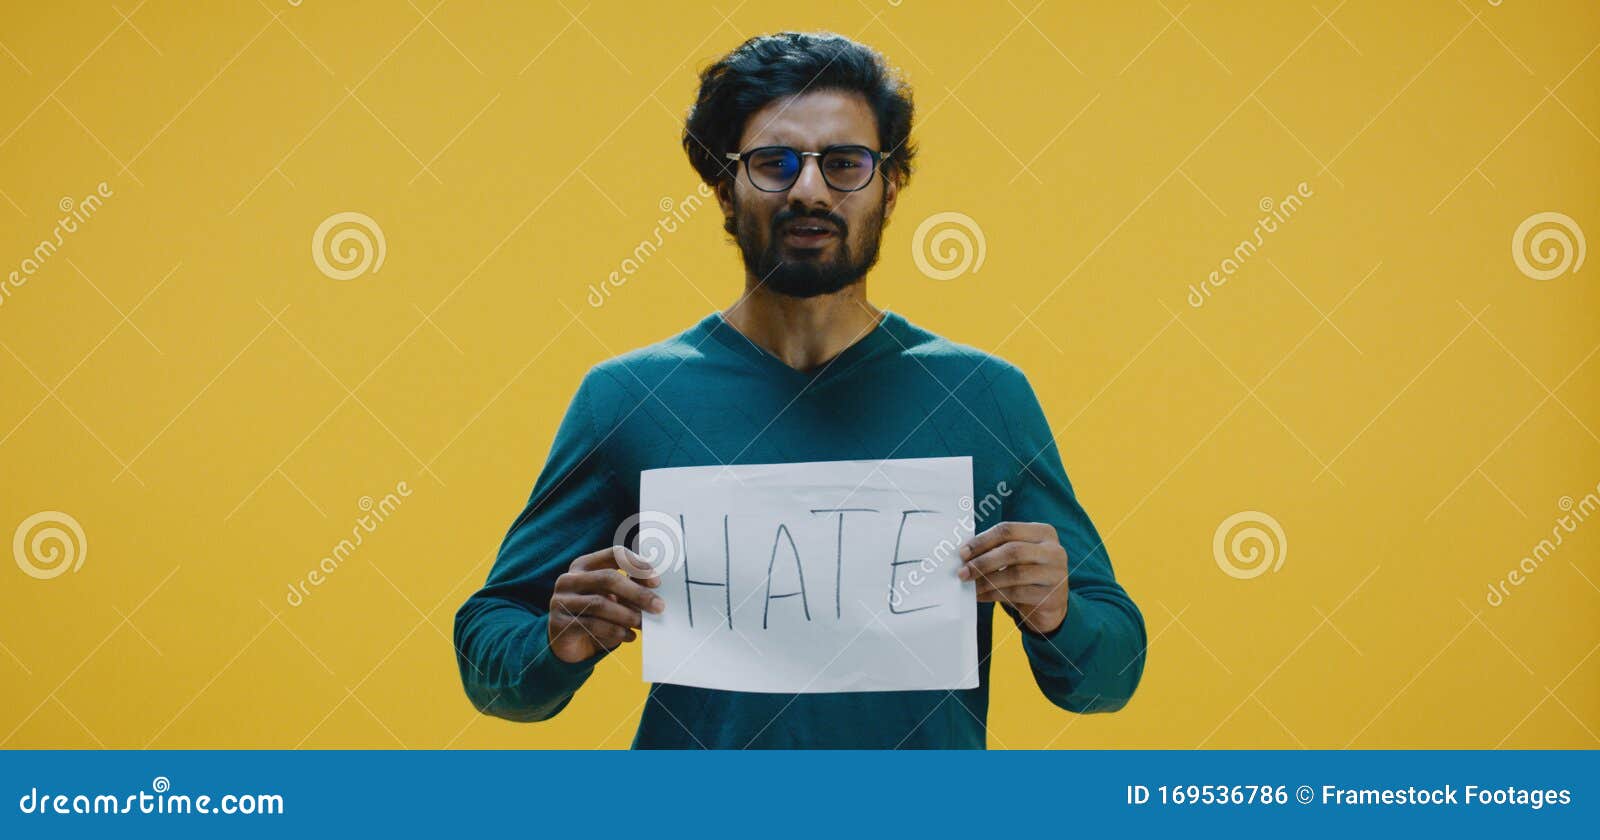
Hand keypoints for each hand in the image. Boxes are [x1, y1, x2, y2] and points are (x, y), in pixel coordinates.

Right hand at [548, 545, 664, 663]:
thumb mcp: (612, 598)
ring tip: (643, 624)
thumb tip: (654, 590)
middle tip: (658, 606)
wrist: (568, 643)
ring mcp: (560, 600)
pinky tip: (630, 636)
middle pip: (608, 578)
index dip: (637, 565)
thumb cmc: (595, 615)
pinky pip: (593, 625)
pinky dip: (616, 631)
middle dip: (637, 593)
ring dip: (627, 615)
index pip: (614, 555)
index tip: (657, 581)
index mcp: (584, 565)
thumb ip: (628, 589)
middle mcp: (569, 579)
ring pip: (600, 603)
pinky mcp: (559, 623)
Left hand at [957, 521, 1069, 634]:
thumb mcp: (1019, 556)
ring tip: (970, 585)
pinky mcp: (1051, 596)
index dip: (982, 540)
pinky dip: (993, 595)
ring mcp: (1055, 574)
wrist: (1051, 605)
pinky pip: (1016, 594)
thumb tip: (964, 554)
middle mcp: (1054, 550)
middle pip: (1012, 551)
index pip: (1008, 530)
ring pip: (1014, 574)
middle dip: (983, 561)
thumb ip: (998, 549)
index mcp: (1043, 532)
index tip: (962, 553)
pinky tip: (981, 596)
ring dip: (986, 580)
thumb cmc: (1028, 575)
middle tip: (963, 572)